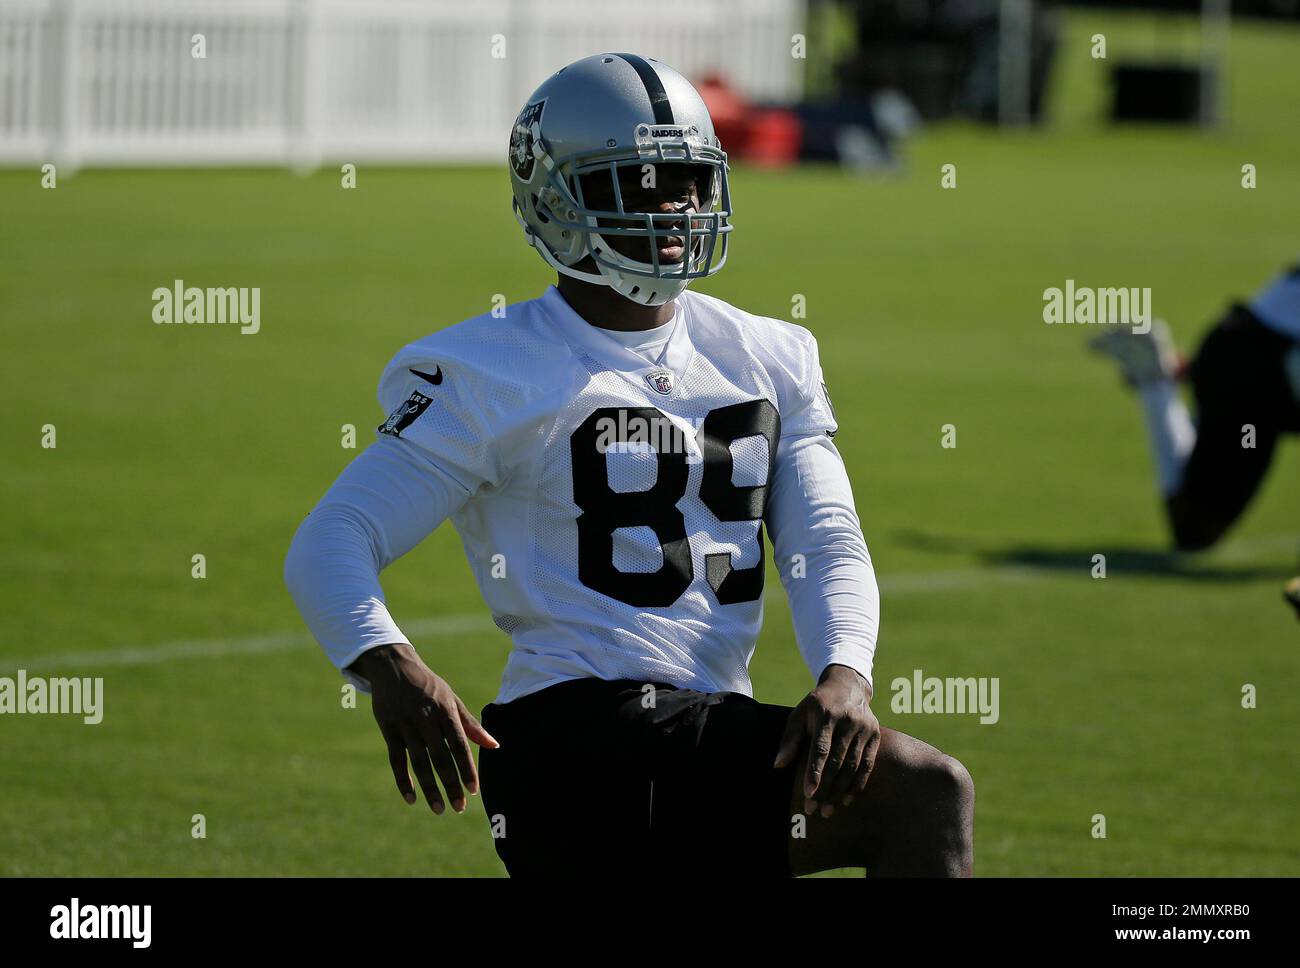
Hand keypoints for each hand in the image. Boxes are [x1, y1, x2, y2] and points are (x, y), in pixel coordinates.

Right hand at [350, 643, 499, 814]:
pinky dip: (403, 780)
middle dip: (451, 784)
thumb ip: (471, 724)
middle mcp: (426, 718)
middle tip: (459, 808)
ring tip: (439, 809)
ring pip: (419, 762)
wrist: (394, 666)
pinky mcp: (388, 729)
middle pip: (440, 757)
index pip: (459, 745)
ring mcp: (406, 724)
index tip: (474, 790)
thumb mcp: (452, 699)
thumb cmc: (429, 686)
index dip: (467, 768)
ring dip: (430, 788)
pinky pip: (396, 759)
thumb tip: (494, 745)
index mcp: (445, 711)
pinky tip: (412, 798)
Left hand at [774, 664, 878, 818]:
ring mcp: (864, 728)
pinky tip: (846, 800)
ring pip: (852, 766)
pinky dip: (857, 784)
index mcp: (825, 714)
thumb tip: (778, 765)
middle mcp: (848, 721)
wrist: (847, 685)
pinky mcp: (875, 735)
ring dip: (840, 791)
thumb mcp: (799, 714)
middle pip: (836, 761)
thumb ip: (789, 739)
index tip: (808, 793)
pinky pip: (868, 765)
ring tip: (828, 810)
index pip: (820, 748)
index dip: (814, 772)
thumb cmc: (817, 705)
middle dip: (825, 788)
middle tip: (814, 809)